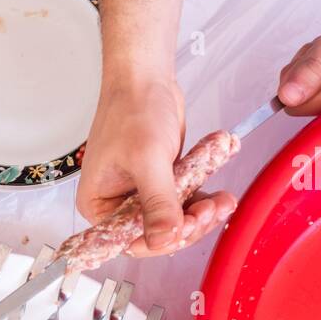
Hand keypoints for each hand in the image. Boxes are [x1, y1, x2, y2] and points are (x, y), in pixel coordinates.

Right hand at [76, 78, 235, 256]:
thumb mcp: (147, 159)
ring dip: (202, 213)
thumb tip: (163, 239)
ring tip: (221, 200)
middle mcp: (117, 204)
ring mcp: (141, 194)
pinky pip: (185, 203)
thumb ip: (157, 203)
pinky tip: (219, 193)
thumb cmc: (133, 110)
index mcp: (99, 204)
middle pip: (157, 234)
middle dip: (188, 225)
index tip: (185, 227)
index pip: (129, 241)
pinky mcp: (161, 183)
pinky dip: (204, 199)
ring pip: (176, 221)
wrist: (145, 79)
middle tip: (210, 210)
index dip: (160, 240)